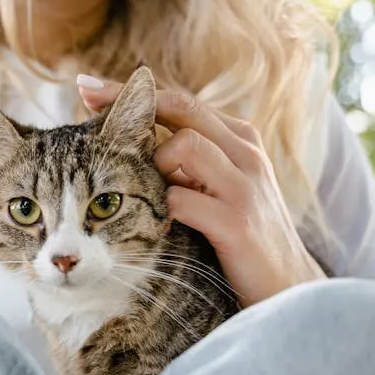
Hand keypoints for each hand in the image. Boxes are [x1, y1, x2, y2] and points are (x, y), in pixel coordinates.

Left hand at [78, 76, 325, 306]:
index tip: (88, 88)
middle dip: (130, 102)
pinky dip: (164, 209)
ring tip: (152, 196)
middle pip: (182, 108)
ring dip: (156, 164)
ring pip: (186, 145)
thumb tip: (137, 142)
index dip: (133, 93)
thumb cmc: (241, 236)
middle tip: (86, 101)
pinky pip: (183, 200)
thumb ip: (191, 162)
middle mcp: (245, 153)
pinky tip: (161, 225)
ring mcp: (244, 185)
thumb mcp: (220, 188)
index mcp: (238, 139)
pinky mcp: (237, 223)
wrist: (288, 286)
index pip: (181, 102)